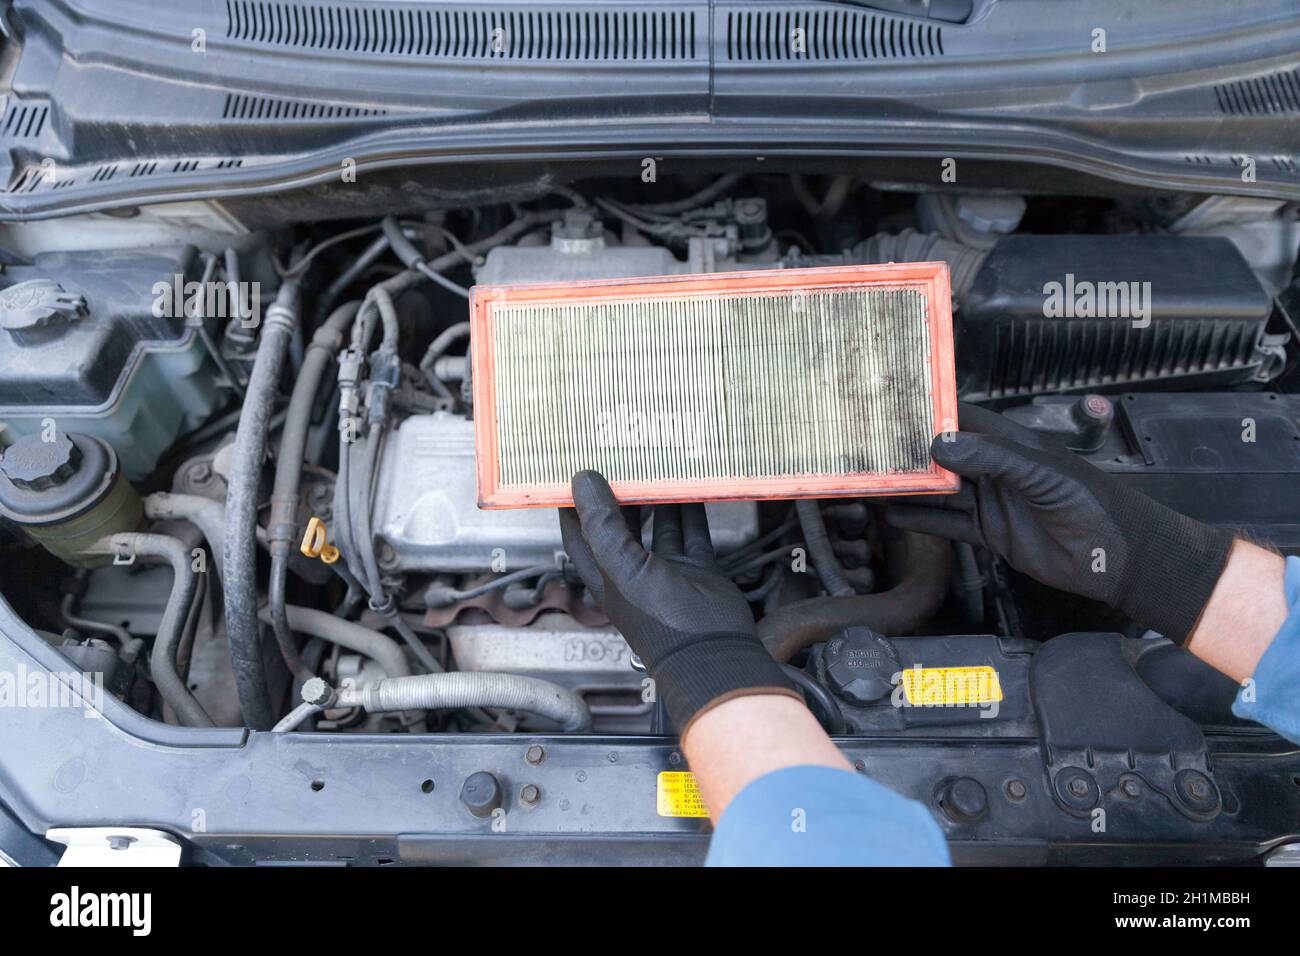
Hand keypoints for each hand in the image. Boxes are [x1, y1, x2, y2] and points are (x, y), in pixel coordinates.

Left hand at [559, 471, 798, 733]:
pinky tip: (691, 485)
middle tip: (621, 457)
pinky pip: (691, 530)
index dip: (574, 503)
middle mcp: (632, 570)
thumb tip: (583, 481)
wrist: (713, 652)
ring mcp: (665, 568)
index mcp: (605, 575)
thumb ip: (602, 525)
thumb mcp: (622, 568)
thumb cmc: (662, 621)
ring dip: (656, 497)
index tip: (575, 470)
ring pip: (657, 523)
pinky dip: (691, 508)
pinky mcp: (695, 566)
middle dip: (619, 492)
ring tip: (655, 464)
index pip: (580, 532)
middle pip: (619, 523)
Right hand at [884, 430, 1232, 642]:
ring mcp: (992, 501)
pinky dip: (922, 520)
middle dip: (912, 451)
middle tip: (872, 448)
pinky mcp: (990, 532)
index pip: (965, 419)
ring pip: (942, 490)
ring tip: (873, 482)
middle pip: (946, 455)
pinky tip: (895, 515)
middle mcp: (997, 468)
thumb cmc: (1092, 504)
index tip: (896, 407)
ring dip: (912, 487)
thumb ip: (994, 458)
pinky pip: (949, 523)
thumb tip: (940, 443)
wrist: (1118, 558)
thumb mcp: (1043, 474)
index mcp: (1013, 443)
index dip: (933, 412)